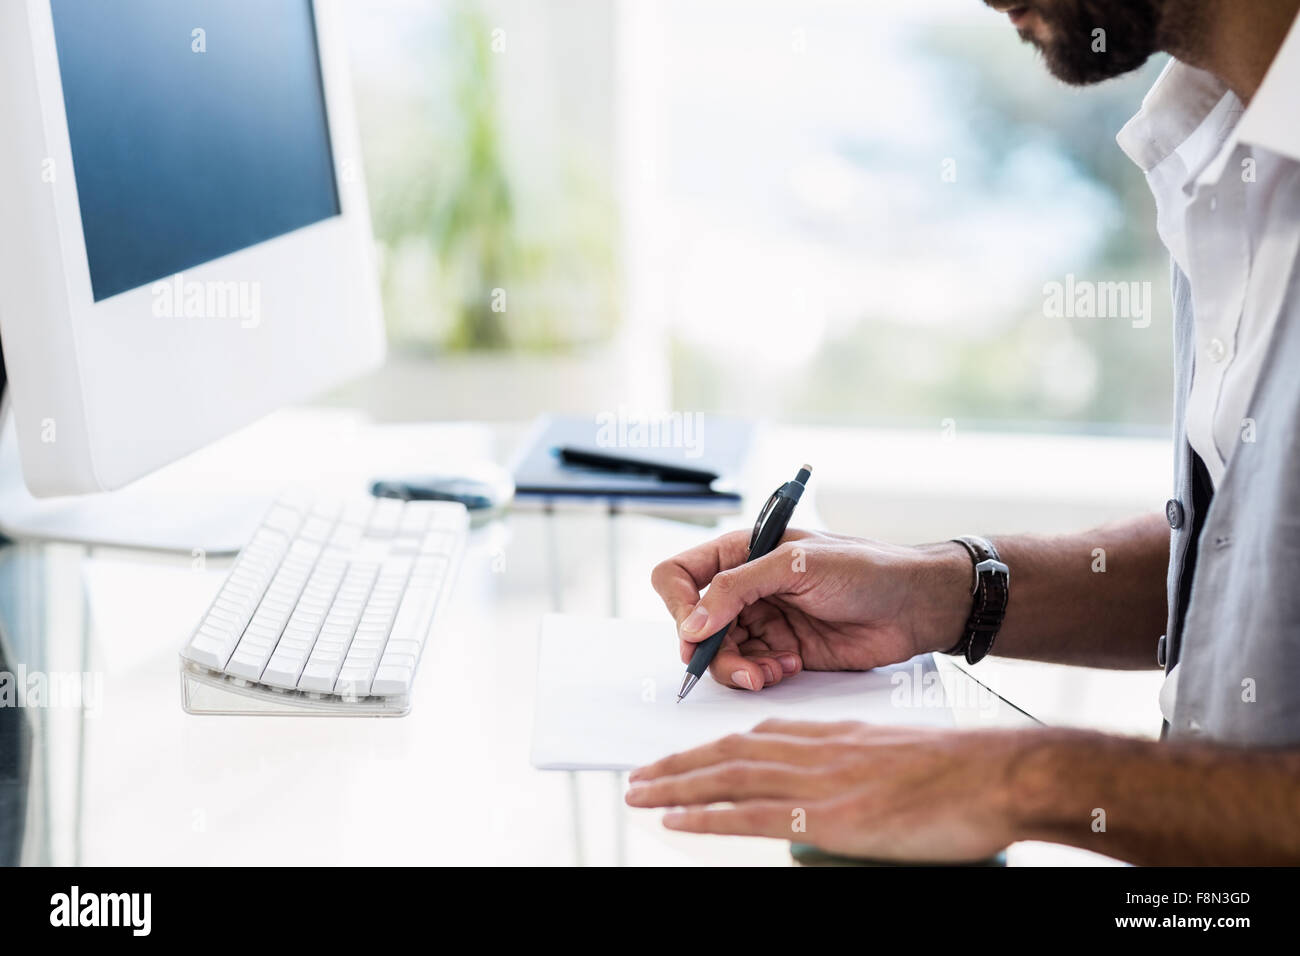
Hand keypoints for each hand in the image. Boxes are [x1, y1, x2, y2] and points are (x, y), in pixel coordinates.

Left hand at [626, 719, 1025, 861]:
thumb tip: (838, 786)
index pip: (755, 736)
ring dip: (675, 786)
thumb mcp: (895, 753)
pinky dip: (707, 816)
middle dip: (677, 765)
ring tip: (638, 793)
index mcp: (830, 733)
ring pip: (728, 778)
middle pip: (728, 753)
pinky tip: (675, 820)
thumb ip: (855, 764)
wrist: (995, 772)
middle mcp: (814, 750)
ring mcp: (819, 782)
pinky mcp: (829, 816)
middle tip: (638, 775)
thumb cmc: (960, 769)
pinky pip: (753, 815)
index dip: (711, 747)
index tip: (682, 756)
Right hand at [650, 529, 969, 690]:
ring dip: (736, 668)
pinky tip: (787, 668)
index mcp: (742, 552)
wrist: (916, 606)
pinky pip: (748, 672)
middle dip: (708, 649)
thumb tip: (692, 623)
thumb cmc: (866, 568)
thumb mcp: (796, 565)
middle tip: (736, 665)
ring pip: (719, 654)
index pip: (679, 574)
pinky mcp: (781, 653)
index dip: (677, 603)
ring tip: (767, 672)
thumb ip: (736, 590)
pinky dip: (759, 676)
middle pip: (694, 624)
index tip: (694, 630)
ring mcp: (763, 622)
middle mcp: (746, 588)